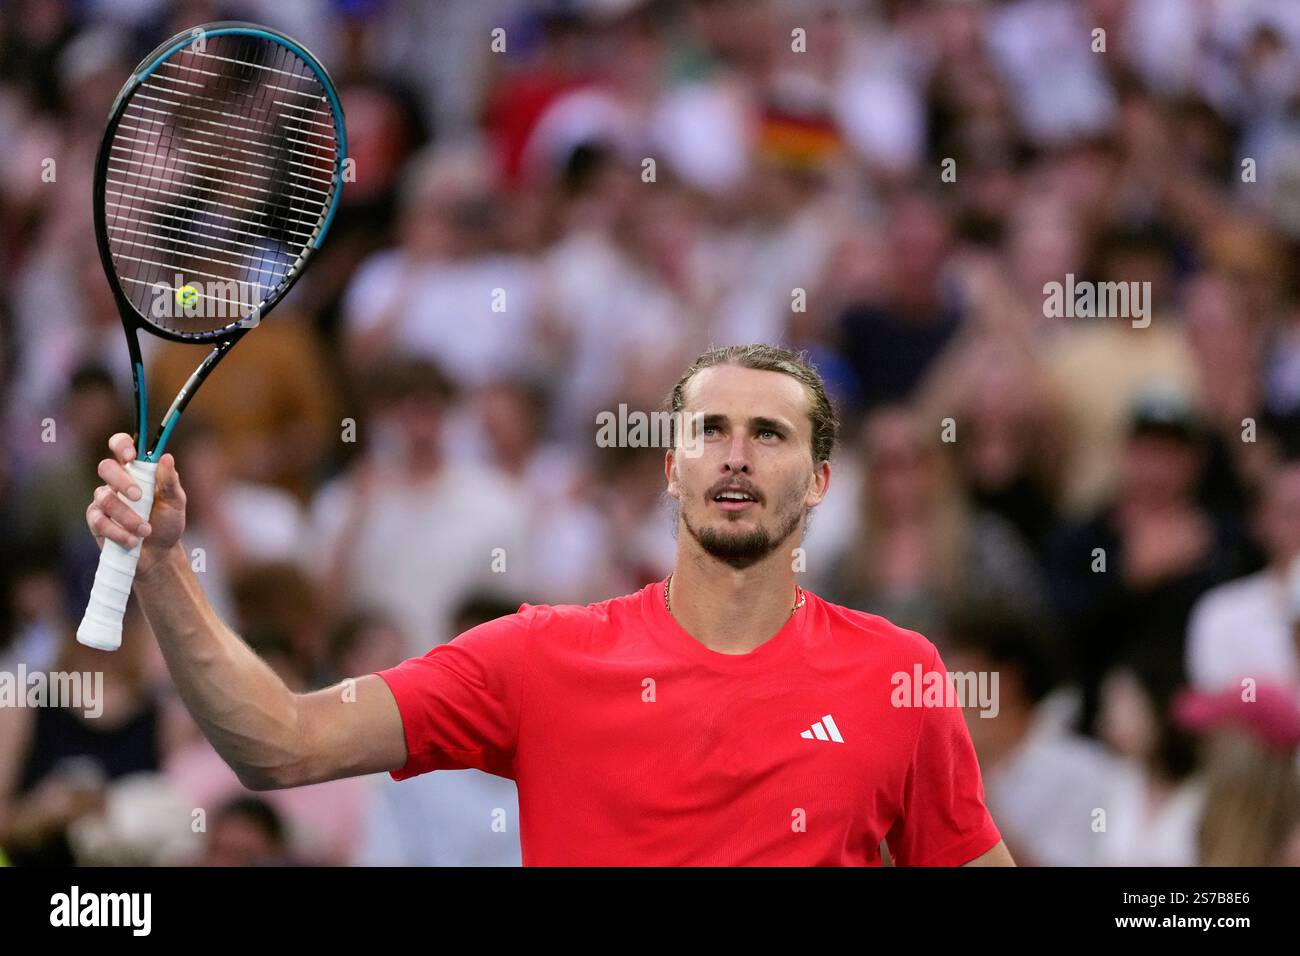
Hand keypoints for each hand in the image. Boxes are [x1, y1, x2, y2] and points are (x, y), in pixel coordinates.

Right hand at [86, 433, 186, 577]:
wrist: (159, 555)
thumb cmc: (167, 523)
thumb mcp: (175, 502)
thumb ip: (170, 481)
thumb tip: (167, 457)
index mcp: (136, 471)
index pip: (121, 446)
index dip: (121, 445)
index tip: (131, 456)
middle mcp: (116, 482)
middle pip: (106, 467)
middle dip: (122, 481)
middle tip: (140, 497)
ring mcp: (103, 501)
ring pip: (105, 498)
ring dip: (128, 516)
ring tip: (146, 530)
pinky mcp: (96, 521)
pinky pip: (99, 521)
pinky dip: (118, 532)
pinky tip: (132, 541)